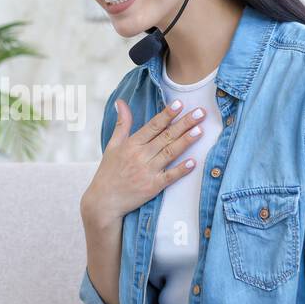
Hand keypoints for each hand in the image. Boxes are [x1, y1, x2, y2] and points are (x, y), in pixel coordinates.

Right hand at [81, 97, 205, 225]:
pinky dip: (181, 170)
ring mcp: (147, 172)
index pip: (153, 126)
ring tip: (200, 130)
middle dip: (184, 123)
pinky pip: (170, 177)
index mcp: (131, 144)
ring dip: (186, 141)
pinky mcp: (152, 187)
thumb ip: (121, 124)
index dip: (167, 114)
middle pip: (165, 136)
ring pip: (170, 153)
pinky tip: (193, 162)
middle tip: (200, 112)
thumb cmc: (108, 172)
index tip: (179, 104)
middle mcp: (140, 156)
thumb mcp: (112, 145)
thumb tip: (120, 102)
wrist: (104, 201)